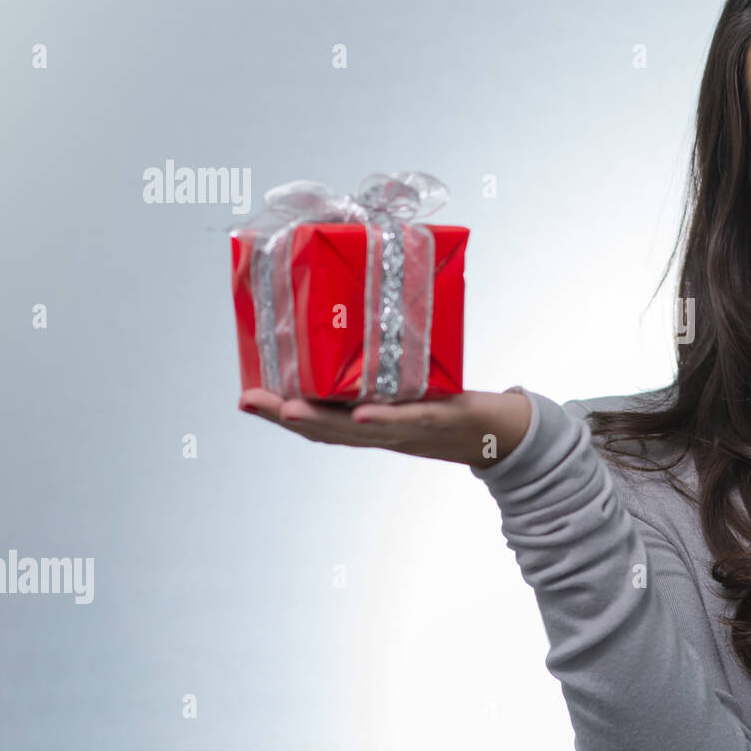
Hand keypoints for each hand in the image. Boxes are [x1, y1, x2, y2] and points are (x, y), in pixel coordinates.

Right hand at [238, 387, 532, 468]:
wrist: (503, 433)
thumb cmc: (454, 407)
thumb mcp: (413, 386)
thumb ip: (385, 365)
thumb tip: (357, 317)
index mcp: (373, 424)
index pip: (321, 422)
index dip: (282, 413)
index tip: (247, 397)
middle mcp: (385, 433)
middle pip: (327, 430)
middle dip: (284, 416)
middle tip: (247, 400)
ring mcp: (410, 431)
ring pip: (358, 431)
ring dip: (319, 421)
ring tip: (284, 408)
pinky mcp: (441, 420)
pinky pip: (407, 422)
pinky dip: (382, 419)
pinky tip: (360, 414)